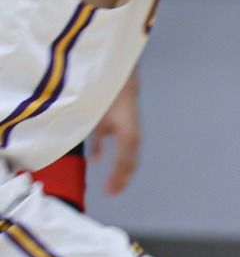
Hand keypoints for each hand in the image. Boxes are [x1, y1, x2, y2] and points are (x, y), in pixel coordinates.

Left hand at [90, 73, 142, 196]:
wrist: (118, 64)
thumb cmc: (112, 85)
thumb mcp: (100, 113)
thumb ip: (96, 136)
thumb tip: (93, 158)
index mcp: (129, 131)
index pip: (126, 159)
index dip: (120, 176)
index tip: (111, 191)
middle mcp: (129, 130)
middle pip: (130, 158)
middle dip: (122, 176)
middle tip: (112, 192)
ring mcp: (122, 124)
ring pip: (123, 151)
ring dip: (118, 167)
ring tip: (110, 183)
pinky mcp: (112, 118)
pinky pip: (109, 139)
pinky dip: (102, 150)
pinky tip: (96, 160)